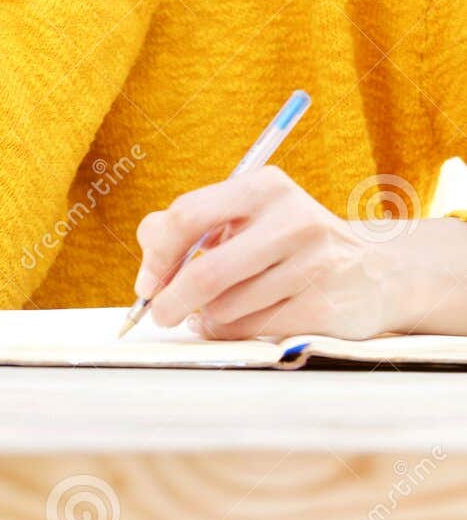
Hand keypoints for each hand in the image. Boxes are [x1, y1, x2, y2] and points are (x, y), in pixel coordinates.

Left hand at [133, 167, 398, 340]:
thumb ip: (188, 230)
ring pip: (227, 308)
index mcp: (263, 186)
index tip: (147, 284)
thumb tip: (149, 271)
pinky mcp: (325, 305)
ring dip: (211, 317)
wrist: (371, 273)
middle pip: (207, 271)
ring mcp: (313, 263)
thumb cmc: (286, 245)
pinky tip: (246, 320)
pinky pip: (253, 330)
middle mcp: (292, 219)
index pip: (188, 216)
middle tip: (161, 315)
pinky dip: (236, 333)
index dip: (158, 256)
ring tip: (224, 307)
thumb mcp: (243, 219)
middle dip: (172, 300)